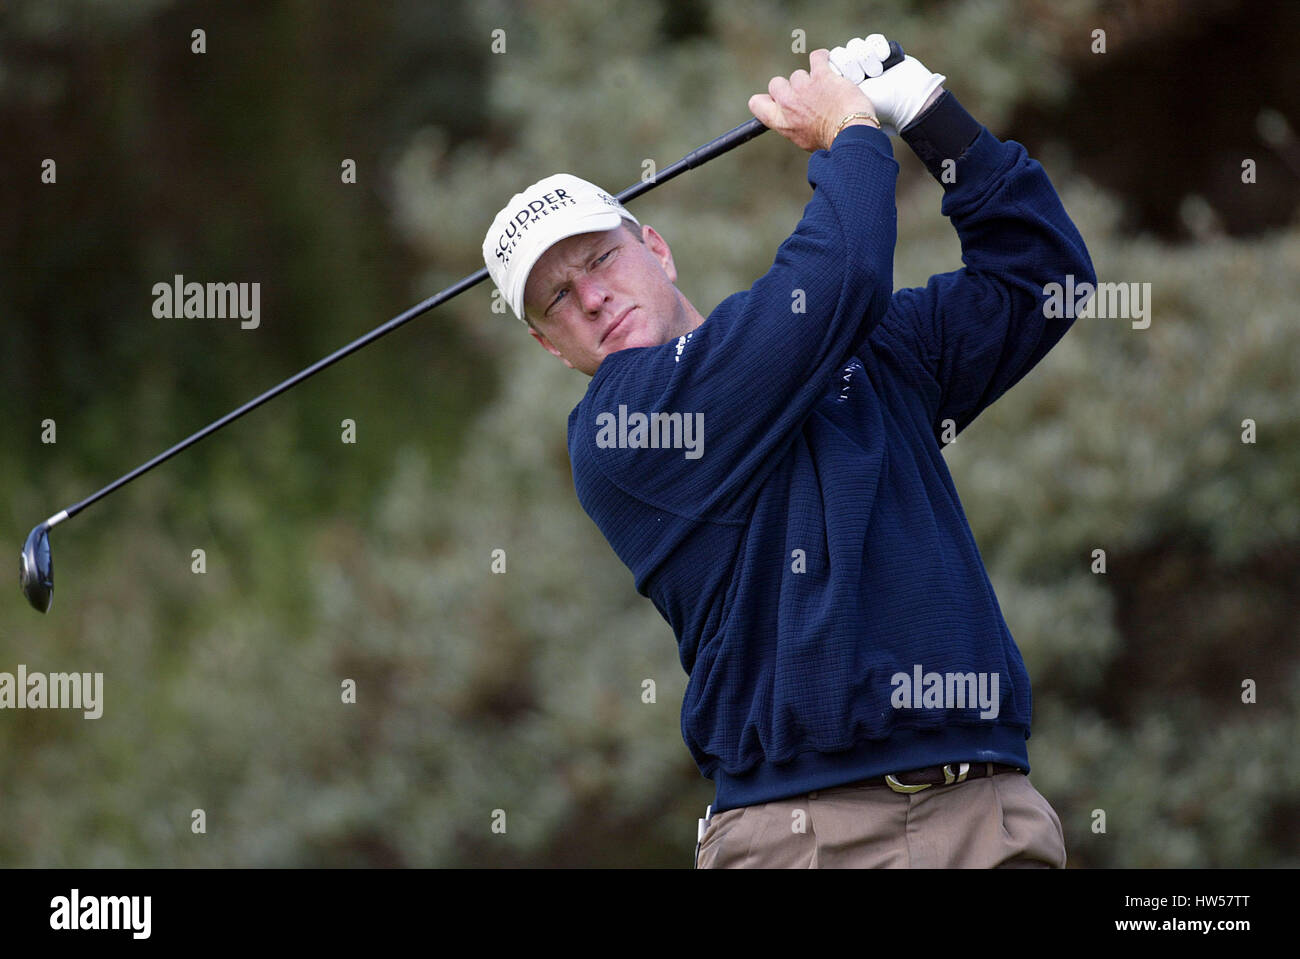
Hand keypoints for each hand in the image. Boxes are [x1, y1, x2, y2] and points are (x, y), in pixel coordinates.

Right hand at [748, 49, 877, 152]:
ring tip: (827, 88)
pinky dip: (823, 58)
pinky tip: (829, 63)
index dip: (768, 98)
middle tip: (806, 94)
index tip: (778, 99)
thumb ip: (794, 125)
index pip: (757, 103)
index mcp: (781, 122)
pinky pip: (817, 57)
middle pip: (776, 83)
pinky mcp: (821, 75)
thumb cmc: (832, 140)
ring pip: (799, 74)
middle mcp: (788, 104)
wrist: (851, 134)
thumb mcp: (805, 140)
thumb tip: (794, 120)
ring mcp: (804, 88)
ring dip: (811, 78)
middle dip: (790, 86)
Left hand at [828, 34, 944, 135]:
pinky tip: (885, 61)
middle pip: (840, 53)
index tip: (848, 83)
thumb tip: (817, 83)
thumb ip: (829, 95)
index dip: (838, 69)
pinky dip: (879, 48)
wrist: (907, 103)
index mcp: (839, 87)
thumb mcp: (846, 106)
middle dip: (851, 65)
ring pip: (855, 45)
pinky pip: (873, 40)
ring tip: (876, 73)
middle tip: (861, 80)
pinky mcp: (883, 53)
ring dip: (866, 58)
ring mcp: (867, 63)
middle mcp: (852, 73)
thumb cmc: (875, 110)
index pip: (827, 65)